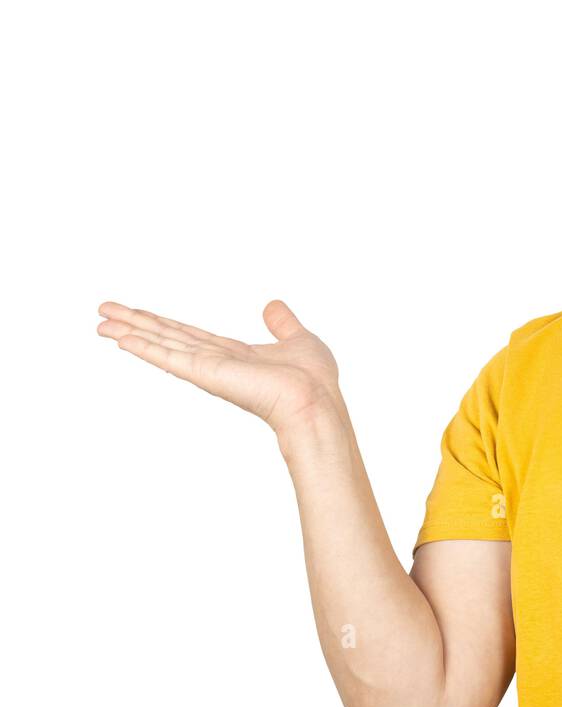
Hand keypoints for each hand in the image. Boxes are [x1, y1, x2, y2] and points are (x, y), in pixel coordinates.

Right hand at [97, 298, 343, 437]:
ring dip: (130, 332)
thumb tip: (274, 305)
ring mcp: (208, 369)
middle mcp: (216, 362)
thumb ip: (283, 323)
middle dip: (136, 323)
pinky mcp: (206, 373)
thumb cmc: (315, 381)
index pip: (190, 335)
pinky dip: (143, 347)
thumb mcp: (299, 340)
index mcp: (234, 355)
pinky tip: (120, 338)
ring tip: (100, 321)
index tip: (137, 313)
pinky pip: (169, 356)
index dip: (162, 323)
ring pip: (161, 344)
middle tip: (103, 310)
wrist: (316, 401)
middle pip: (167, 337)